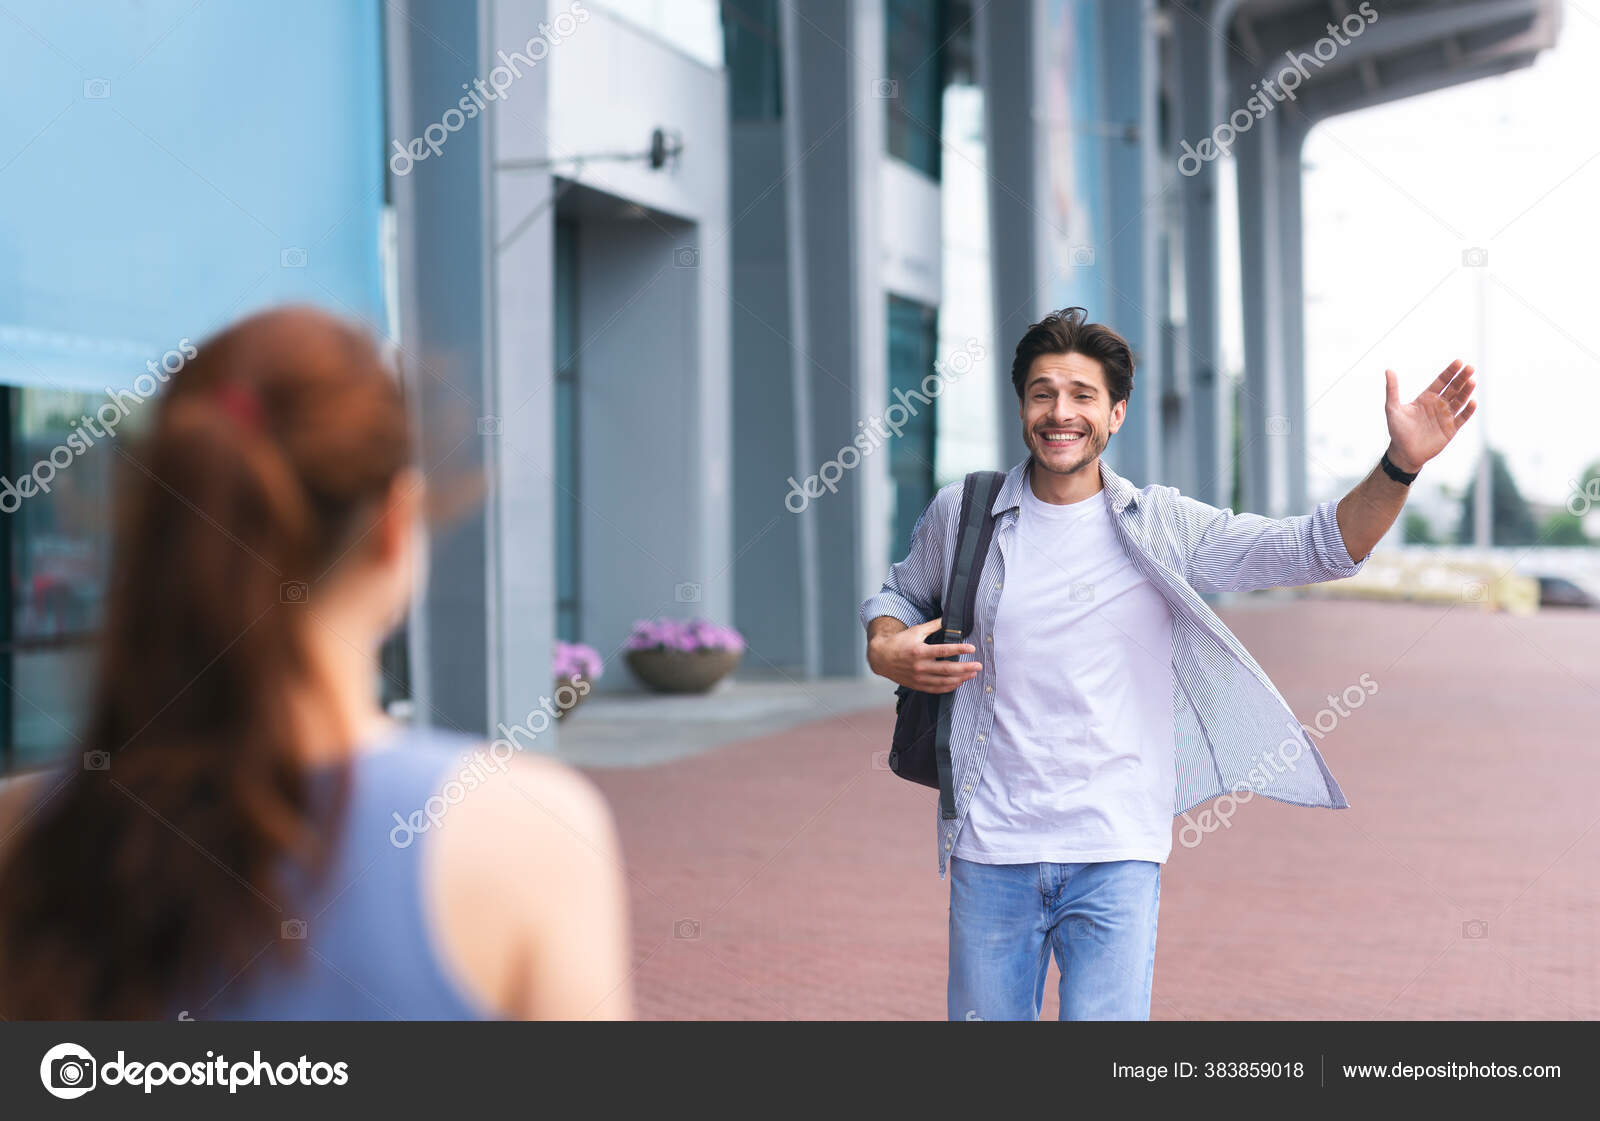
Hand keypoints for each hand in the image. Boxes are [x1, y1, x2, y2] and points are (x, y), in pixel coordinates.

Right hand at [867, 617, 981, 693]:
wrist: (881, 658)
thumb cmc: (899, 642)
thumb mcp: (915, 631)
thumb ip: (933, 626)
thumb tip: (948, 618)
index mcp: (919, 651)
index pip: (943, 651)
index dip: (959, 650)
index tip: (972, 649)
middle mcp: (919, 666)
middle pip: (947, 669)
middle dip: (965, 668)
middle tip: (978, 666)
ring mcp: (919, 678)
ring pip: (944, 681)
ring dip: (960, 678)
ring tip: (972, 674)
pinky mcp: (917, 685)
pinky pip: (936, 689)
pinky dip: (949, 687)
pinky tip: (959, 682)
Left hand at [1384, 359, 1477, 472]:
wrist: (1403, 452)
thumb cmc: (1397, 430)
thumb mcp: (1392, 408)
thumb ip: (1392, 390)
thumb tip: (1388, 370)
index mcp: (1426, 398)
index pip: (1441, 381)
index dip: (1450, 372)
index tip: (1459, 362)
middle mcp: (1438, 404)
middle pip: (1453, 388)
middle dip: (1461, 378)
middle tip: (1470, 368)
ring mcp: (1446, 416)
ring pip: (1460, 401)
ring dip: (1466, 391)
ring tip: (1472, 381)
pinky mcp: (1451, 429)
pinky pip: (1462, 417)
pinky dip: (1468, 410)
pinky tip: (1472, 401)